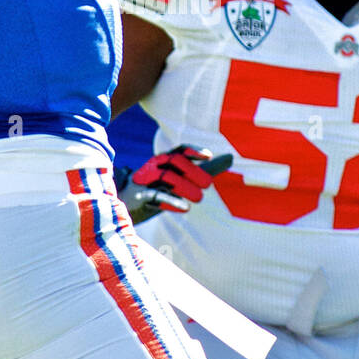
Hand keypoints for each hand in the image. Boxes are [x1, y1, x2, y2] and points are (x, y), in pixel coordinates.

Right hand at [115, 146, 231, 223]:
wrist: (128, 204)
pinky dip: (171, 201)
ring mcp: (146, 180)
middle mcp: (155, 166)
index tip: (209, 156)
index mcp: (165, 160)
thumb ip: (207, 169)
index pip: (180, 150)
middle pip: (174, 161)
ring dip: (184, 187)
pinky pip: (156, 195)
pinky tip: (185, 208)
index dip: (193, 151)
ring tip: (199, 199)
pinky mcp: (140, 195)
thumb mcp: (185, 177)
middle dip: (192, 171)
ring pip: (166, 177)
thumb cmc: (160, 187)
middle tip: (208, 185)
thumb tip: (231, 157)